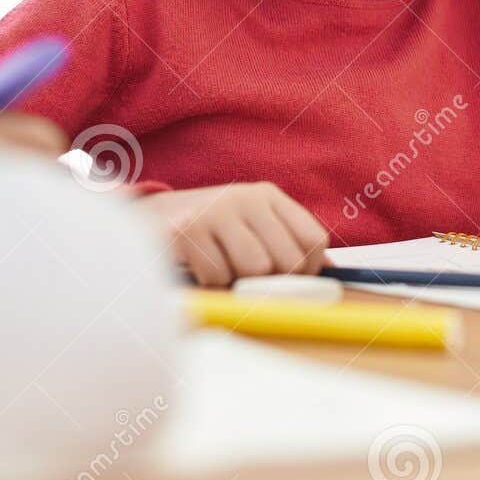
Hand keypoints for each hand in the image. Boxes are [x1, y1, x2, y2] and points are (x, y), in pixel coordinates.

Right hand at [139, 182, 329, 285]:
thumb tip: (331, 272)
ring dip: (237, 282)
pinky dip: (210, 282)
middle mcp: (245, 198)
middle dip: (274, 282)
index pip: (314, 239)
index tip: (291, 280)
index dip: (309, 271)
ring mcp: (215, 211)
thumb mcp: (251, 226)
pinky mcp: (188, 230)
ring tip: (219, 267)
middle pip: (289, 260)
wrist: (149, 218)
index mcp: (267, 196)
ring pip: (255, 270)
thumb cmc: (208, 230)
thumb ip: (287, 244)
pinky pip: (218, 276)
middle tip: (250, 279)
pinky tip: (197, 265)